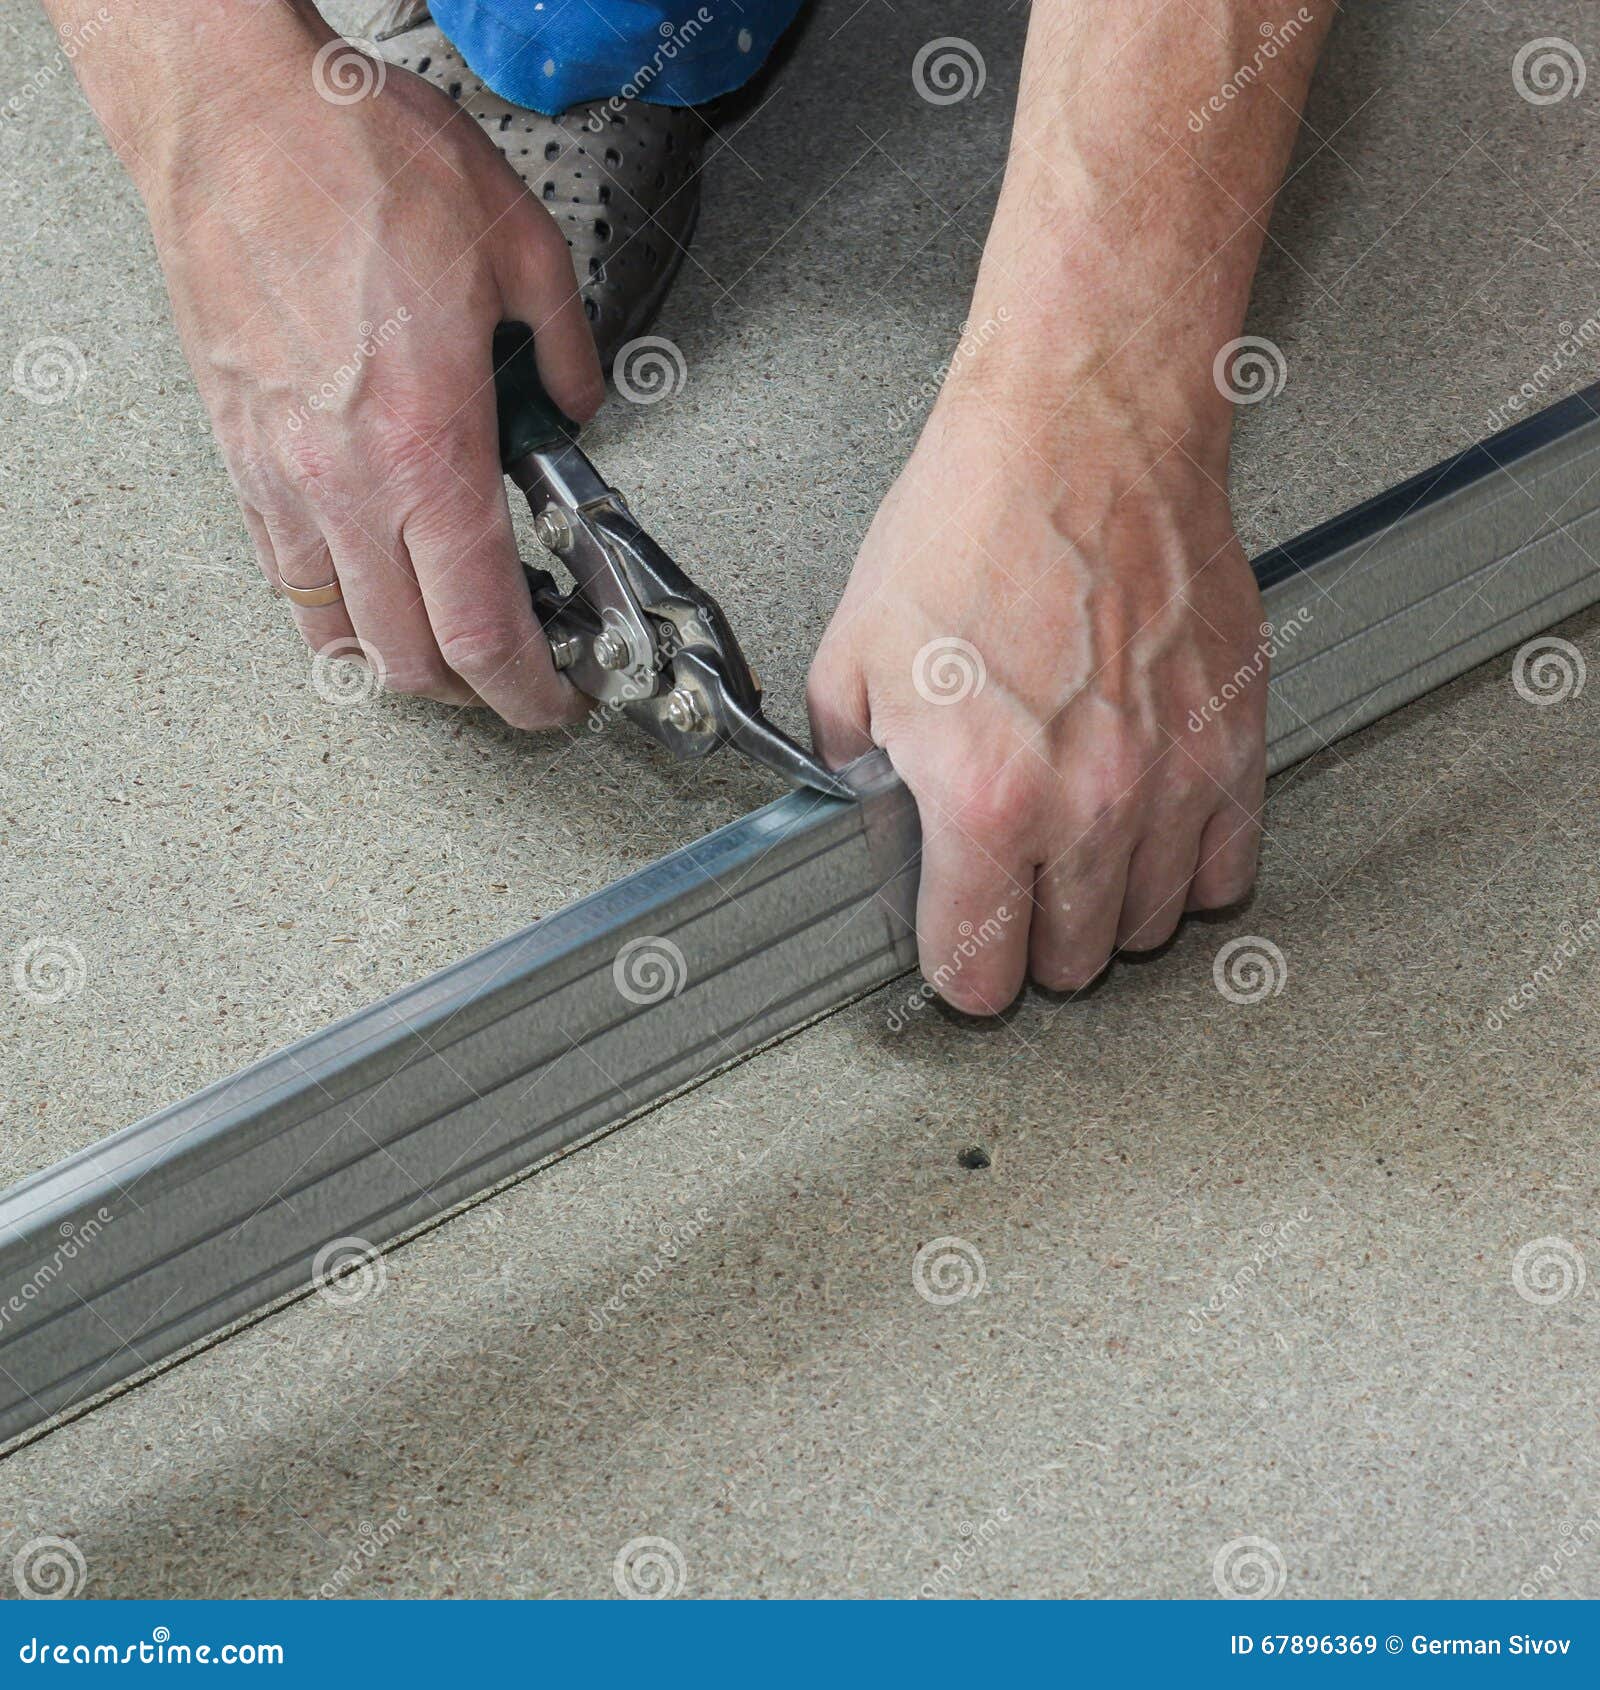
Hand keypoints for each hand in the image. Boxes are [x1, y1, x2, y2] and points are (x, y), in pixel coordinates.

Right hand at [133, 8, 601, 723]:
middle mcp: (350, 483)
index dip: (530, 695)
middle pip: (412, 660)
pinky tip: (369, 583)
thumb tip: (575, 404)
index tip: (558, 702)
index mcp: (433, 448)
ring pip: (338, 634)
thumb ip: (564, 349)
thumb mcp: (522, 246)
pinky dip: (333, 608)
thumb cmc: (359, 159)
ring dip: (403, 662)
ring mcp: (283, 476)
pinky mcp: (238, 452)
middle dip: (479, 693)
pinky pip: (284, 573)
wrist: (234, 112)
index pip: (484, 632)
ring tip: (450, 639)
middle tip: (521, 672)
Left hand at [807, 384, 1266, 1013]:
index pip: (978, 967)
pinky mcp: (1233, 740)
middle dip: (1026, 946)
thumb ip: (853, 771)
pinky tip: (1147, 839)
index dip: (958, 974)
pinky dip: (1185, 874)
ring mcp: (1174, 778)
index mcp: (983, 798)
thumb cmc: (974, 521)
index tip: (958, 961)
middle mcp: (1088, 804)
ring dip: (1102, 914)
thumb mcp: (852, 656)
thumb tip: (870, 825)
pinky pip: (1226, 868)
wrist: (1080, 432)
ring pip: (1146, 926)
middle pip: (1067, 962)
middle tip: (1007, 901)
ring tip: (1070, 864)